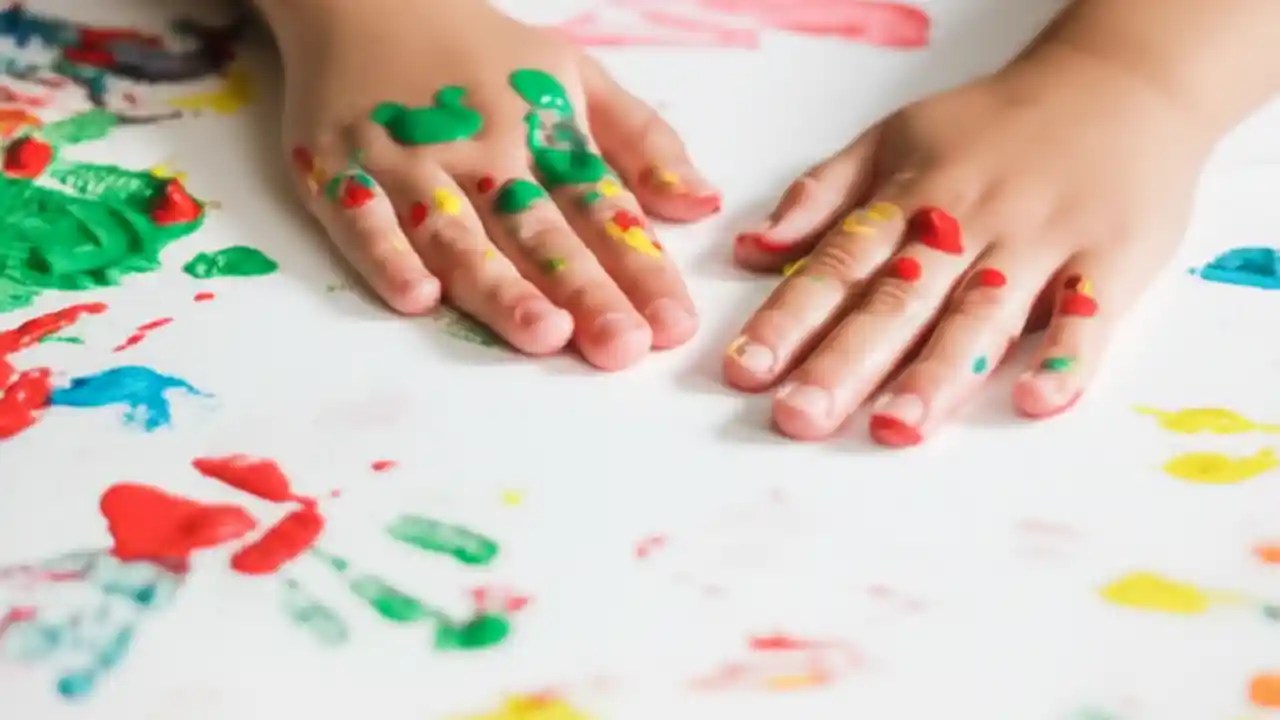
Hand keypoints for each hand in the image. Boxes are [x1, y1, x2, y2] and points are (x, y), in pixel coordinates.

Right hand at [264, 0, 719, 369]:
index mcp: (544, 132)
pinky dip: (385, 254)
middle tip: (621, 347)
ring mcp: (407, 161)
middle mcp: (481, 151)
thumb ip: (642, 141)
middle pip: (537, 231)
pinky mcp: (337, 169)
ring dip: (499, 285)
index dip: (640, 266)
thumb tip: (704, 204)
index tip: (674, 324)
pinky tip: (416, 297)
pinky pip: (360, 217)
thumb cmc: (479, 53)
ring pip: (458, 233)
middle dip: (583, 291)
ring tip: (542, 334)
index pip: (602, 208)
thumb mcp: (576, 75)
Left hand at [724, 45, 1211, 443]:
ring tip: (895, 427)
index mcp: (910, 200)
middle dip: (844, 362)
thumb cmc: (992, 127)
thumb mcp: (893, 140)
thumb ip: (821, 196)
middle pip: (897, 301)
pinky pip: (1088, 314)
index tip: (745, 370)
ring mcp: (1040, 242)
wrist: (1117, 85)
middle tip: (798, 417)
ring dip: (937, 374)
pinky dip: (1068, 358)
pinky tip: (1038, 401)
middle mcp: (967, 225)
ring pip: (981, 315)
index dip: (787, 318)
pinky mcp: (1110, 258)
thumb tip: (750, 249)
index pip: (838, 266)